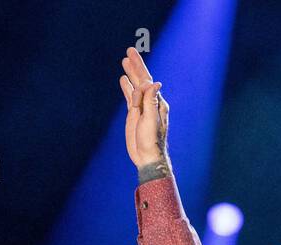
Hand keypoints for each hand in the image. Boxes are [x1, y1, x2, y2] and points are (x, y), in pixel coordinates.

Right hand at [119, 47, 168, 168]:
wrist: (147, 157)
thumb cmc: (151, 141)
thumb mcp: (151, 120)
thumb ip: (151, 102)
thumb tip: (155, 83)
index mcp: (157, 103)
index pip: (147, 81)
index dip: (139, 69)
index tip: (131, 60)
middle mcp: (150, 102)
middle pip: (142, 80)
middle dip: (135, 66)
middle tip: (129, 51)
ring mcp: (142, 107)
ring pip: (135, 86)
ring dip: (131, 73)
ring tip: (125, 61)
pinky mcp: (134, 114)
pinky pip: (130, 96)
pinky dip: (127, 87)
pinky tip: (123, 79)